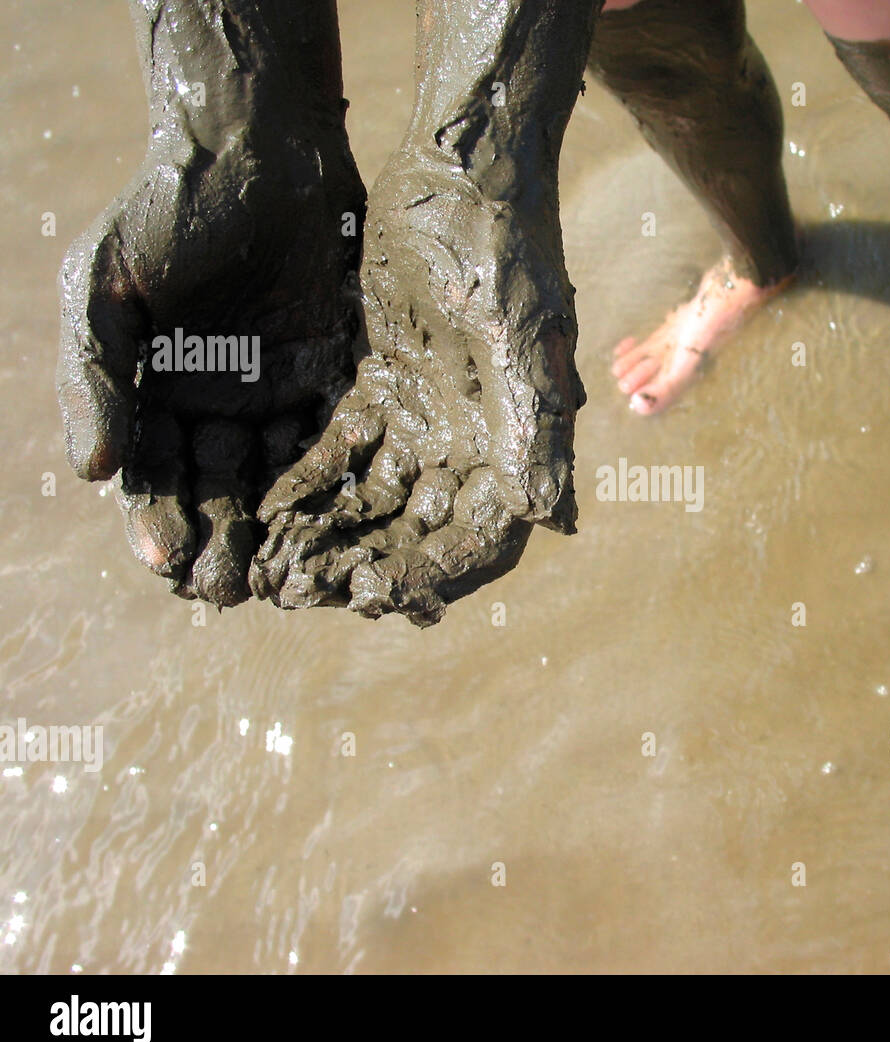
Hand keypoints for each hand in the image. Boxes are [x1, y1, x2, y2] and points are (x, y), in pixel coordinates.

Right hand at [57, 123, 365, 603]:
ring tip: (285, 580)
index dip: (158, 521)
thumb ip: (95, 377)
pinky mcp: (338, 379)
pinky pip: (339, 443)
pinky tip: (343, 526)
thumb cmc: (166, 212)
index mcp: (156, 397)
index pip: (154, 477)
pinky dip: (339, 486)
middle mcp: (219, 408)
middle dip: (222, 543)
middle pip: (219, 493)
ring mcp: (282, 397)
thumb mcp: (103, 288)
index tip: (169, 565)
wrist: (257, 149)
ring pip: (281, 481)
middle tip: (230, 590)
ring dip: (282, 531)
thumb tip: (92, 475)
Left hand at [251, 146, 583, 626]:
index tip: (373, 594)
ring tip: (277, 564)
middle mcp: (472, 442)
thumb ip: (530, 429)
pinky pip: (342, 449)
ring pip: (376, 498)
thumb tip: (549, 520)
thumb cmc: (502, 248)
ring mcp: (424, 415)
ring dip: (329, 534)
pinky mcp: (381, 383)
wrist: (463, 171)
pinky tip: (271, 506)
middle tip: (303, 590)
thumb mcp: (519, 337)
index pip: (479, 539)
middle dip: (363, 565)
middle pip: (418, 530)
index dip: (430, 574)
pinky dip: (310, 480)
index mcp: (516, 442)